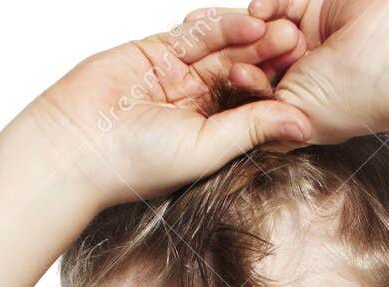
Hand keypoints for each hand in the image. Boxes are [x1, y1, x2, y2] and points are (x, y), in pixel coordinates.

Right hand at [26, 10, 311, 207]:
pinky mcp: (157, 50)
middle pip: (242, 72)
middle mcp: (198, 103)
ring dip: (251, 39)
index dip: (278, 91)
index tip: (309, 81)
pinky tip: (248, 22)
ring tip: (282, 31)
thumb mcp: (207, 147)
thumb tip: (305, 125)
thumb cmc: (137, 162)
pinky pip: (195, 32)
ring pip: (222, 48)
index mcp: (213, 133)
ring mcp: (178, 75)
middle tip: (301, 45)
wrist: (79, 144)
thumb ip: (253, 128)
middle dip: (270, 58)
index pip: (253, 106)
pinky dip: (220, 26)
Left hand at [242, 0, 388, 140]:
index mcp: (305, 101)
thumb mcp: (296, 117)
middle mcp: (309, 69)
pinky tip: (259, 12)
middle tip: (242, 55)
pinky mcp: (318, 3)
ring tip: (257, 33)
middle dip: (249, 55)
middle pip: (261, 57)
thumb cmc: (353, 97)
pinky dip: (267, 5)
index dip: (245, 83)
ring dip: (259, 32)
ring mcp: (313, 35)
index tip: (235, 78)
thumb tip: (240, 126)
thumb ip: (265, 117)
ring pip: (269, 28)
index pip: (263, 89)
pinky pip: (281, 1)